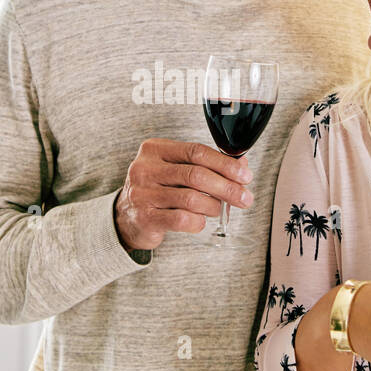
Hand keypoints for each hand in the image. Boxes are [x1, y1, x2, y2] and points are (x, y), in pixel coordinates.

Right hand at [114, 139, 252, 250]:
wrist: (125, 217)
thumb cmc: (157, 189)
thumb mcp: (175, 169)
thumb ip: (205, 165)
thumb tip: (241, 166)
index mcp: (155, 149)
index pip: (196, 151)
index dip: (225, 164)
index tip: (244, 175)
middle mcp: (145, 168)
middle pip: (196, 175)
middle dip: (227, 187)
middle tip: (244, 197)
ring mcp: (143, 193)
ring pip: (192, 198)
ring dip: (214, 206)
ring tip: (219, 209)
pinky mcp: (145, 218)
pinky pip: (183, 220)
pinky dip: (199, 221)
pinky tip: (200, 221)